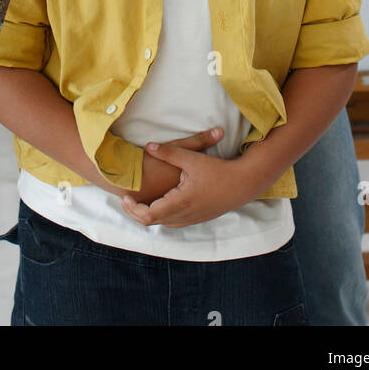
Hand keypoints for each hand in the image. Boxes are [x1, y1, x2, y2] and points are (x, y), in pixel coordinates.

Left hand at [120, 131, 253, 228]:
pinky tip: (159, 203)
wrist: (243, 184)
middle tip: (125, 199)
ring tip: (137, 201)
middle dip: (136, 212)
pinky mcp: (198, 217)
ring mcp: (192, 219)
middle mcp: (185, 215)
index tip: (125, 195)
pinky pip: (173, 222)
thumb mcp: (192, 159)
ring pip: (163, 223)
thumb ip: (169, 152)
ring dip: (148, 214)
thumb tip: (149, 146)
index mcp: (180, 202)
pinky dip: (161, 215)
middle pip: (152, 221)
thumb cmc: (218, 171)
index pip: (149, 215)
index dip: (133, 208)